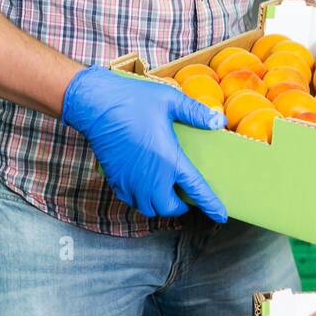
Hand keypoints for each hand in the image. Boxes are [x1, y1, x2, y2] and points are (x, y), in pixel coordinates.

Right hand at [61, 66, 227, 221]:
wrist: (95, 105)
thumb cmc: (133, 100)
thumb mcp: (170, 100)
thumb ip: (196, 113)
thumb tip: (219, 120)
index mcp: (169, 160)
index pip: (196, 190)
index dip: (211, 205)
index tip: (221, 216)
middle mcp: (150, 177)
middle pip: (169, 207)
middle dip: (180, 206)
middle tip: (186, 196)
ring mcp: (131, 181)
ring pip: (149, 208)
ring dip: (161, 205)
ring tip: (167, 192)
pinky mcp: (115, 178)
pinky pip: (131, 200)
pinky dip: (141, 200)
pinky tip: (145, 186)